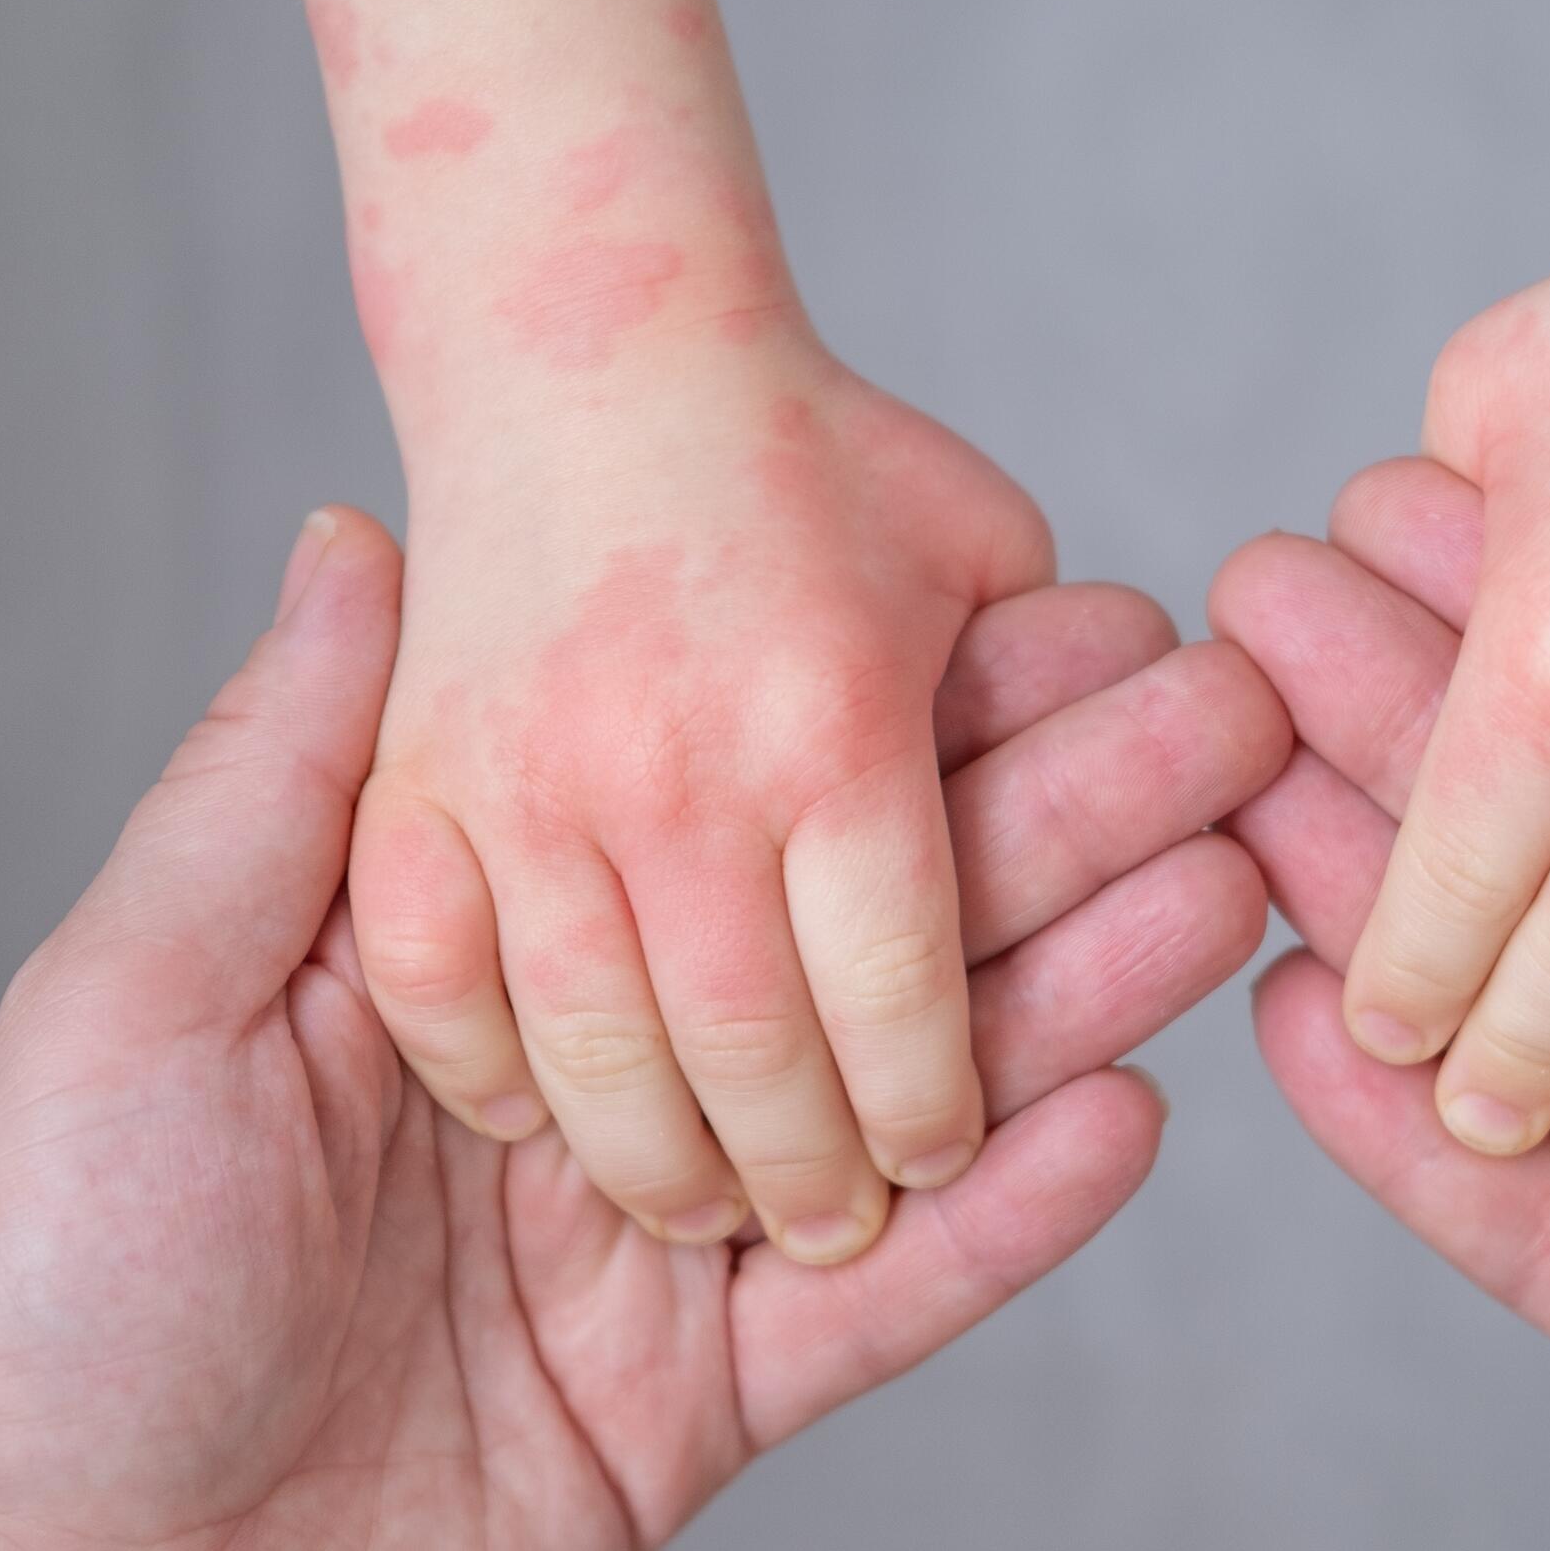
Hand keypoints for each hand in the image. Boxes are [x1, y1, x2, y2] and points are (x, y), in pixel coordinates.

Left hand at [0, 510, 1281, 1550]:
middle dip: (1055, 825)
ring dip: (1079, 993)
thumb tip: (355, 530)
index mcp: (501, 954)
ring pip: (914, 1097)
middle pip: (869, 935)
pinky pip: (891, 1304)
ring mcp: (671, 1244)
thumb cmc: (52, 1281)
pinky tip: (1133, 1113)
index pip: (741, 801)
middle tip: (1227, 730)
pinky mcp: (705, 1404)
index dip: (909, 705)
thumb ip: (287, 774)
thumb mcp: (144, 988)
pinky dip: (1014, 1219)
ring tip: (1227, 886)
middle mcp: (614, 1076)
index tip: (1067, 603)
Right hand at [358, 326, 1060, 1265]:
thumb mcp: (971, 540)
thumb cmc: (811, 448)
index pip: (903, 992)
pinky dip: (496, 1070)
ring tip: (711, 1207)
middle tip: (838, 1214)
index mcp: (838, 724)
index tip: (937, 1158)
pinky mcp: (412, 792)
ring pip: (600, 1052)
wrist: (579, 336)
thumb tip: (1137, 803)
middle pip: (759, 1053)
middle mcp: (676, 770)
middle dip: (810, 1171)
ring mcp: (524, 786)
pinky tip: (546, 1116)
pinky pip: (446, 989)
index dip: (932, 1108)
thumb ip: (1036, 680)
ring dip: (664, 1154)